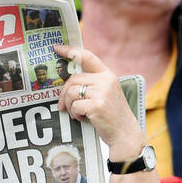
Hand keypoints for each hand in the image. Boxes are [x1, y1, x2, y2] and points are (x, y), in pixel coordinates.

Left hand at [53, 44, 144, 159]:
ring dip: (70, 106)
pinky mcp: (97, 105)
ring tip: (79, 114)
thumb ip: (92, 83)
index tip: (57, 48)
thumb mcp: (106, 93)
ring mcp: (102, 93)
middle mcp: (106, 80)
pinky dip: (75, 115)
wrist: (125, 134)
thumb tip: (67, 81)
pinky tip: (84, 119)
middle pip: (73, 79)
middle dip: (64, 94)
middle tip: (62, 106)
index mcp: (108, 75)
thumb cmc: (112, 115)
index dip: (70, 51)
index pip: (87, 56)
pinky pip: (75, 106)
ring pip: (72, 93)